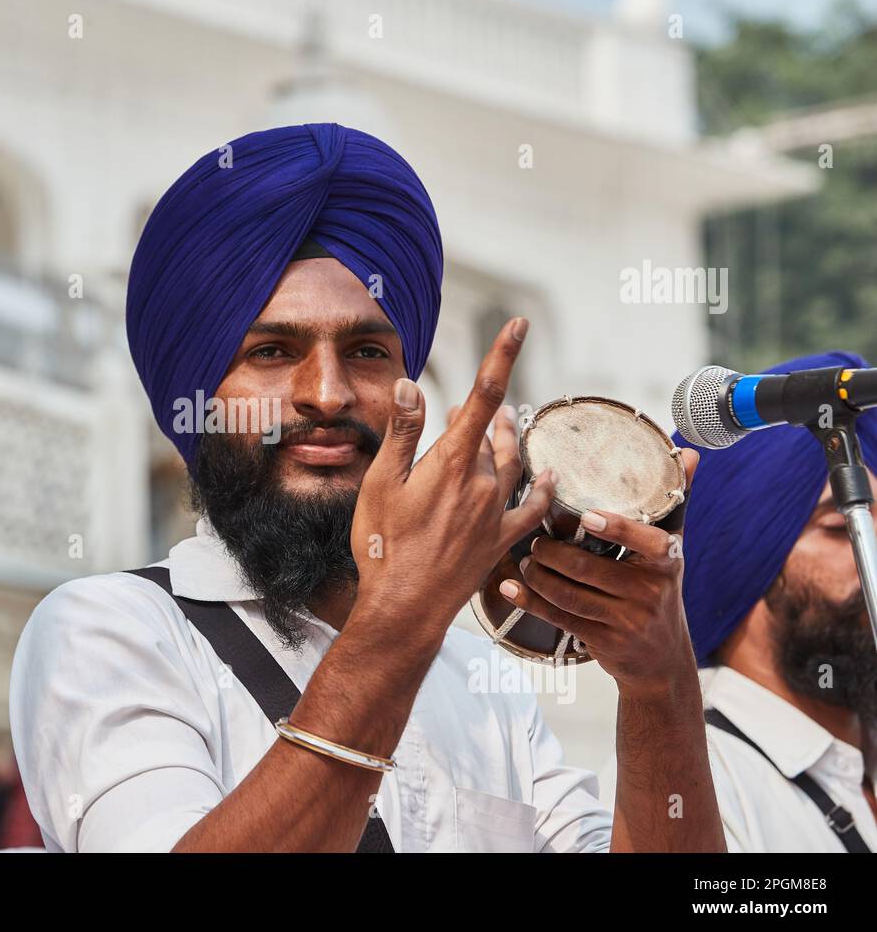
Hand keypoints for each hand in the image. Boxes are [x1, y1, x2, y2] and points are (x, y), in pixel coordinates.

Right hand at [350, 318, 556, 642]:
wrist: (404, 607)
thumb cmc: (383, 546)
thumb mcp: (380, 484)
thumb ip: (402, 434)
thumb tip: (411, 385)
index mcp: (449, 463)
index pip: (482, 397)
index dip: (501, 355)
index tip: (518, 324)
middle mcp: (480, 484)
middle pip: (493, 433)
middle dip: (485, 413)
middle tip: (472, 403)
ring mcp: (494, 514)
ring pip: (513, 465)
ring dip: (511, 441)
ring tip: (509, 424)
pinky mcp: (500, 541)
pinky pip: (531, 510)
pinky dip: (543, 491)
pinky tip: (550, 480)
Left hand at [499, 448, 701, 698]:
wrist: (662, 660)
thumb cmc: (661, 591)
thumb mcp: (672, 550)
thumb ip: (675, 502)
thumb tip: (687, 453)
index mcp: (667, 561)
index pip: (646, 542)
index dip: (616, 530)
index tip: (587, 518)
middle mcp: (649, 592)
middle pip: (590, 568)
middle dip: (552, 553)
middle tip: (535, 540)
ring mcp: (626, 620)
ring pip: (569, 594)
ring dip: (538, 575)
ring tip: (526, 560)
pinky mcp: (603, 641)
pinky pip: (559, 618)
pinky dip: (530, 602)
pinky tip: (510, 588)